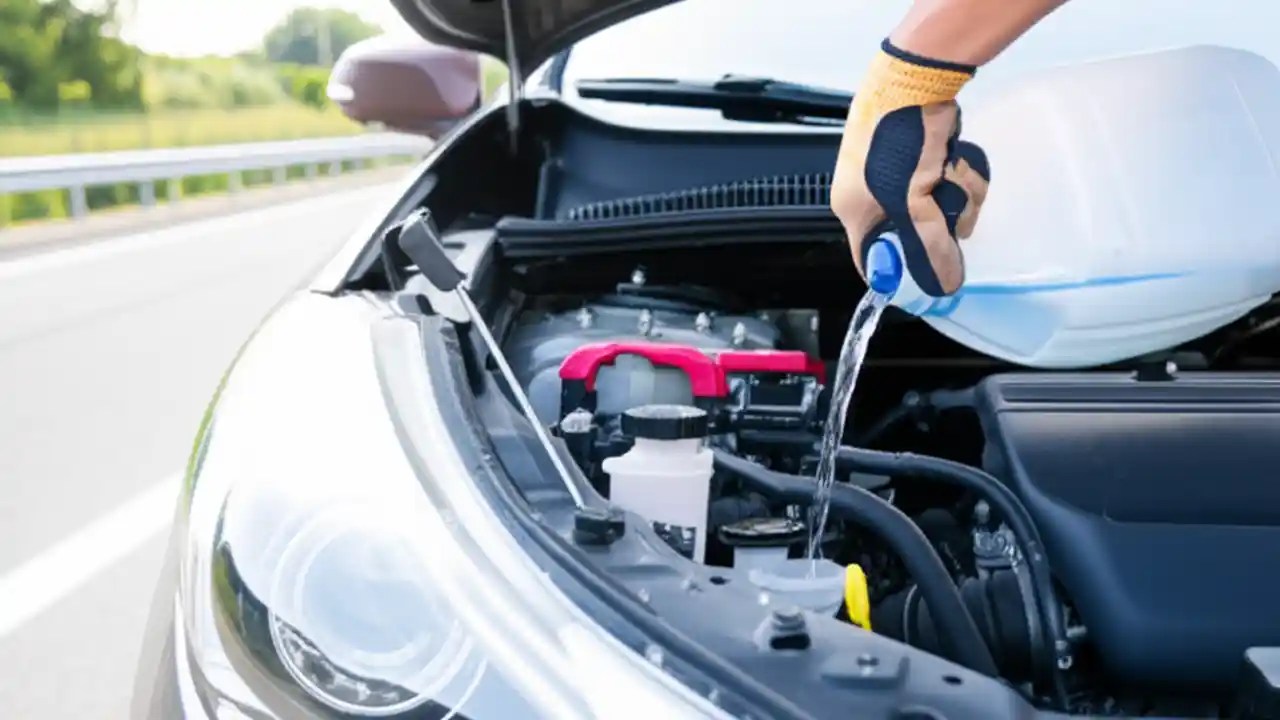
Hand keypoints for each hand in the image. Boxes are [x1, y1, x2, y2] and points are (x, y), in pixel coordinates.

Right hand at [831, 40, 990, 296]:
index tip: (930, 279)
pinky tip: (957, 160)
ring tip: (954, 174)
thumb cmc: (895, 139)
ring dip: (957, 197)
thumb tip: (947, 284)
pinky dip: (959, 176)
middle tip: (949, 209)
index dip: (900, 275)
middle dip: (942, 224)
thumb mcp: (913, 204)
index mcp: (854, 212)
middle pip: (916, 236)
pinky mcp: (920, 160)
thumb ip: (930, 247)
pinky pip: (947, 184)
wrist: (911, 81)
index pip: (873, 262)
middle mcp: (871, 197)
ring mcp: (897, 177)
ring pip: (939, 210)